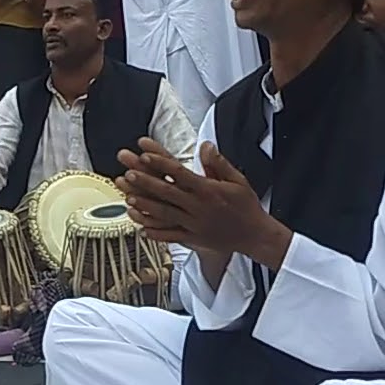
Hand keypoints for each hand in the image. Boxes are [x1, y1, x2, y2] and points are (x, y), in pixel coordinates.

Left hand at [116, 138, 290, 266]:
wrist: (255, 236)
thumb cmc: (246, 206)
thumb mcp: (238, 180)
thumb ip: (219, 163)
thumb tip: (205, 145)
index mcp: (208, 190)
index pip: (179, 173)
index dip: (160, 163)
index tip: (145, 154)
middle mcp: (198, 206)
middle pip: (167, 192)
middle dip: (145, 182)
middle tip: (128, 173)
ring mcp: (194, 224)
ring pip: (164, 214)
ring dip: (145, 205)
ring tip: (129, 198)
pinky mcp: (193, 238)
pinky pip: (170, 235)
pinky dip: (155, 232)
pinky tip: (141, 226)